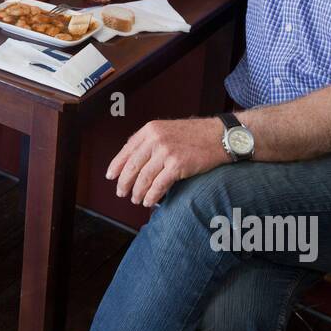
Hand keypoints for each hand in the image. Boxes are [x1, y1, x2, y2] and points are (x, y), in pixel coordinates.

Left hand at [107, 118, 227, 207]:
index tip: (110, 176)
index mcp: (150, 129)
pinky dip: (152, 196)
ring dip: (138, 192)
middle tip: (121, 192)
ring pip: (144, 178)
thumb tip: (133, 160)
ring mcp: (166, 152)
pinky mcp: (177, 165)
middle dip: (124, 183)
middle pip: (132, 166)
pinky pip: (159, 185)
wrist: (220, 135)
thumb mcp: (168, 130)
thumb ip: (150, 141)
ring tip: (136, 199)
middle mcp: (155, 139)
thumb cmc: (196, 135)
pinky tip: (149, 201)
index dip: (116, 165)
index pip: (126, 150)